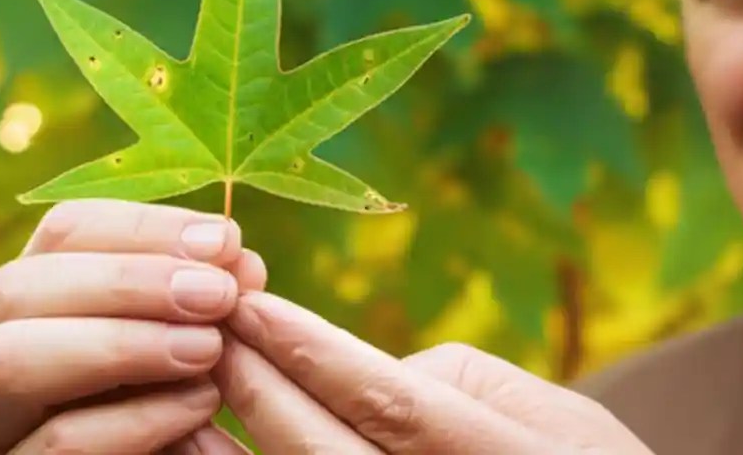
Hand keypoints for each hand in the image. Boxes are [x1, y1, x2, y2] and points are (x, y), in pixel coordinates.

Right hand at [0, 199, 266, 454]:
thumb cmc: (144, 412)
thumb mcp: (164, 347)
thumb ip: (193, 304)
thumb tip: (239, 258)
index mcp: (12, 301)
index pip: (63, 233)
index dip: (145, 227)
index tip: (225, 240)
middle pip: (21, 289)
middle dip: (130, 282)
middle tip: (219, 295)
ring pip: (12, 361)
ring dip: (122, 344)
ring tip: (209, 348)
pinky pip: (52, 443)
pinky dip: (132, 419)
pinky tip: (198, 404)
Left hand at [184, 292, 652, 453]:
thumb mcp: (561, 418)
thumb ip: (462, 384)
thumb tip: (372, 373)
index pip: (389, 402)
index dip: (315, 352)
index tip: (254, 302)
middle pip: (325, 453)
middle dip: (258, 385)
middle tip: (208, 323)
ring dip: (229, 449)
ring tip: (182, 388)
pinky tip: (200, 453)